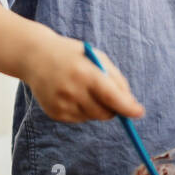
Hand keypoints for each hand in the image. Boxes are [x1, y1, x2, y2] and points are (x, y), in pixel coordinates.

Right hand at [21, 35, 144, 123]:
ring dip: (96, 108)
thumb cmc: (71, 55)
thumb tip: (130, 103)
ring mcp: (62, 104)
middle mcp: (72, 91)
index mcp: (85, 73)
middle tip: (111, 97)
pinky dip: (82, 110)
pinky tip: (71, 94)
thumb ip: (115, 78)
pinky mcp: (55, 113)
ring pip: (93, 117)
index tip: (140, 112)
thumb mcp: (96, 57)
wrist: (35, 57)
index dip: (128, 108)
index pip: (112, 97)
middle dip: (114, 109)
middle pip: (105, 113)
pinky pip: (80, 119)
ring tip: (83, 88)